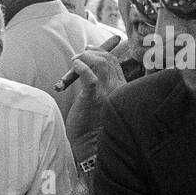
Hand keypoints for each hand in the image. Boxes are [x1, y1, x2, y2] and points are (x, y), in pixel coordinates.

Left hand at [64, 36, 125, 161]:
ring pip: (100, 63)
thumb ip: (97, 85)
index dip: (101, 51)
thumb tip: (86, 68)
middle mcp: (117, 88)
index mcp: (120, 88)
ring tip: (75, 61)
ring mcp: (106, 92)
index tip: (88, 49)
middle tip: (79, 55)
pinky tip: (75, 66)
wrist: (90, 145)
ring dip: (85, 57)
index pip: (114, 62)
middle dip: (92, 52)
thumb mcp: (99, 101)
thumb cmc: (91, 124)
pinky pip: (89, 77)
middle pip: (108, 59)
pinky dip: (81, 67)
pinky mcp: (93, 98)